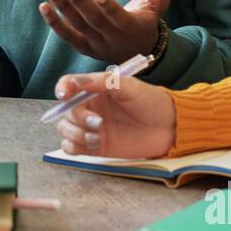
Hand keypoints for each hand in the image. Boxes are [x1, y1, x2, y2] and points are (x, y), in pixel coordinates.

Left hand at [39, 0, 172, 63]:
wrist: (138, 53)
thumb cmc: (147, 22)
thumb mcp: (158, 4)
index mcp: (131, 27)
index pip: (119, 18)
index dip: (109, 7)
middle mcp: (112, 38)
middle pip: (92, 20)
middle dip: (77, 1)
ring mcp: (96, 44)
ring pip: (77, 26)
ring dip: (62, 8)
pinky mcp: (84, 47)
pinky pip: (67, 36)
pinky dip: (55, 23)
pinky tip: (44, 7)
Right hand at [52, 71, 175, 159]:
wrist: (168, 127)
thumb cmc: (150, 102)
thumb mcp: (127, 86)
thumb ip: (101, 82)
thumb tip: (74, 82)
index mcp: (94, 89)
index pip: (68, 85)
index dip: (62, 88)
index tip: (64, 95)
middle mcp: (89, 107)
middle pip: (65, 111)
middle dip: (78, 119)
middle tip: (99, 124)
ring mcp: (90, 128)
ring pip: (65, 130)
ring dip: (76, 134)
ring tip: (98, 137)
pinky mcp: (93, 147)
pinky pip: (70, 148)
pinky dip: (75, 147)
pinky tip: (94, 145)